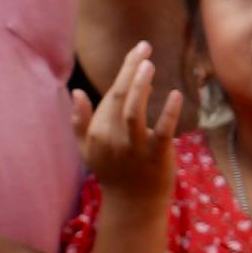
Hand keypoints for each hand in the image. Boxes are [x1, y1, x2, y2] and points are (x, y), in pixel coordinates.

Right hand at [70, 40, 182, 201]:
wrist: (132, 204)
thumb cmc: (112, 171)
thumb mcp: (88, 149)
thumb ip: (79, 121)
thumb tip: (76, 92)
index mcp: (98, 131)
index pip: (111, 94)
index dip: (125, 70)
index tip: (138, 50)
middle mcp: (113, 137)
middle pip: (120, 97)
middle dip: (131, 70)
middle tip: (145, 48)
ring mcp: (134, 147)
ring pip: (134, 112)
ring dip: (141, 86)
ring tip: (150, 65)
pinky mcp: (156, 156)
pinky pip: (162, 131)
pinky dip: (168, 112)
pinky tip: (175, 95)